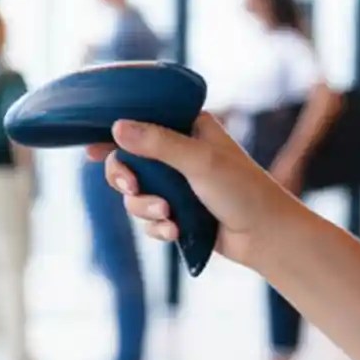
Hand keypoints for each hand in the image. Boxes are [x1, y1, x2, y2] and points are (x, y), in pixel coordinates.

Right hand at [85, 113, 307, 269]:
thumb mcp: (199, 161)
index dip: (113, 134)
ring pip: (134, 193)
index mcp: (187, 127)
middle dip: (125, 178)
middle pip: (127, 160)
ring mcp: (176, 183)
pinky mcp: (176, 211)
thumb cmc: (244, 190)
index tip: (91, 148)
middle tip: (130, 186)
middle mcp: (178, 153)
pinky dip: (156, 226)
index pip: (140, 121)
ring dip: (145, 207)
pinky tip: (174, 231)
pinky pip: (147, 218)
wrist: (268, 238)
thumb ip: (156, 144)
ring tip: (168, 216)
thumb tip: (116, 128)